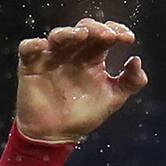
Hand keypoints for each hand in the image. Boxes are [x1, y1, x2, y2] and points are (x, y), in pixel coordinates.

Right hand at [15, 18, 148, 142]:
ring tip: (82, 35)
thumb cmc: (83, 116)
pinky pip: (28, 48)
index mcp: (92, 57)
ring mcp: (51, 57)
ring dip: (70, 32)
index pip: (104, 35)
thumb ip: (131, 82)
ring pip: (58, 35)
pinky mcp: (31, 66)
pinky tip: (43, 45)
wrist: (56, 136)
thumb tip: (136, 60)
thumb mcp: (113, 100)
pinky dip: (33, 45)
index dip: (116, 31)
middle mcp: (73, 53)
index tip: (127, 39)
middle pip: (84, 29)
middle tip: (109, 36)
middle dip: (97, 28)